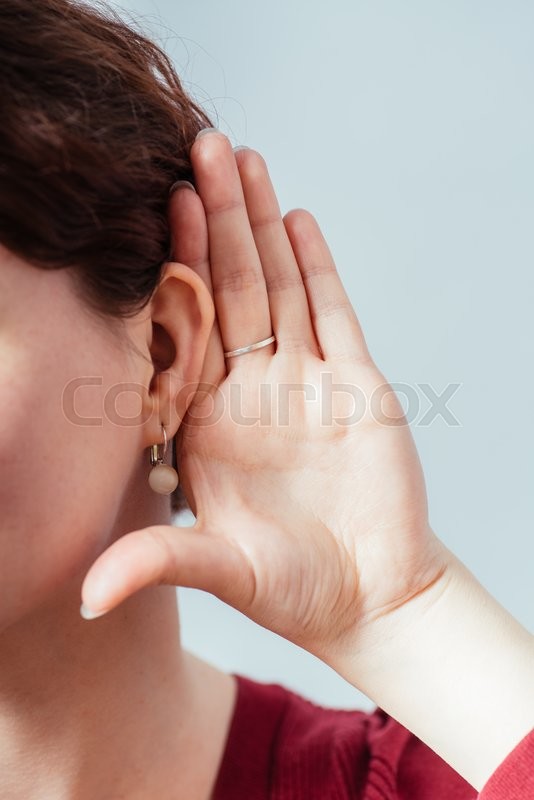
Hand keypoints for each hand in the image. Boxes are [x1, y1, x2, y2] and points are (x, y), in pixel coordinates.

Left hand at [81, 130, 450, 664]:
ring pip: (281, 287)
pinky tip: (299, 221)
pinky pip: (335, 315)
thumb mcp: (223, 571)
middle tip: (202, 148)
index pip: (187, 327)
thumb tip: (86, 599)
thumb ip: (160, 561)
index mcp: (208, 422)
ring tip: (247, 161)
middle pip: (231, 289)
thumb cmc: (295, 588)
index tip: (160, 206)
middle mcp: (252, 390)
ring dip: (264, 225)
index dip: (175, 267)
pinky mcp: (357, 385)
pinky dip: (318, 269)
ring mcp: (306, 381)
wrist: (372, 595)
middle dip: (217, 220)